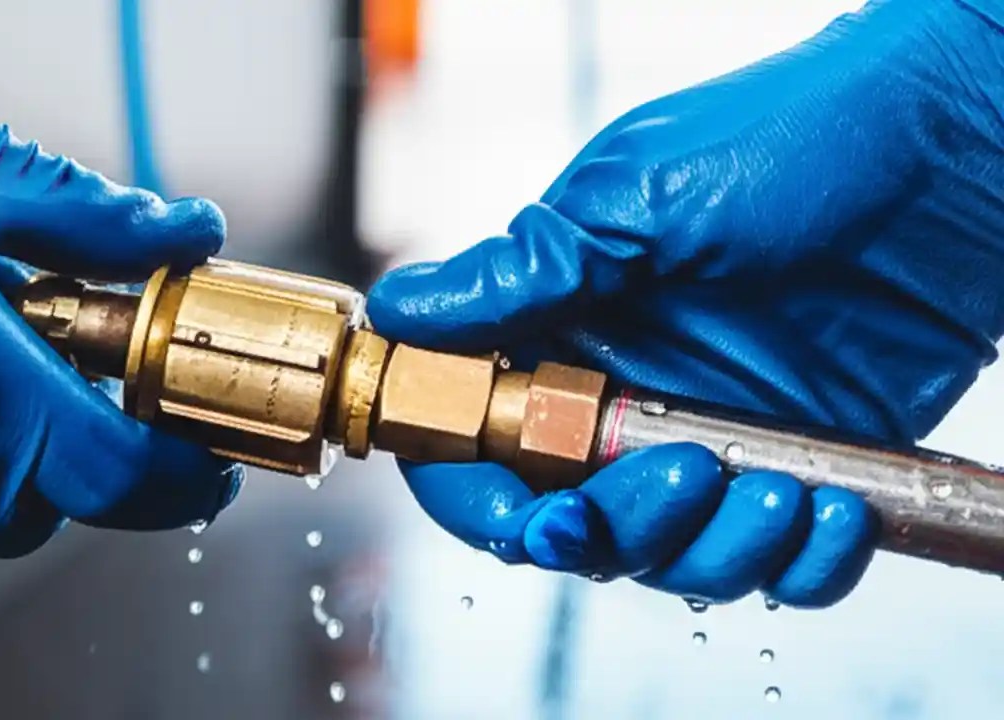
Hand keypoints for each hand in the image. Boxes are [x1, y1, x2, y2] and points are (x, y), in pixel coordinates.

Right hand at [367, 0, 1003, 606]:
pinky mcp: (799, 466)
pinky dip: (803, 566)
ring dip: (717, 552)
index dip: (476, 498)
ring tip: (775, 486)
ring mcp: (710, 437)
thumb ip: (521, 272)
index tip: (524, 518)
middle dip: (614, 532)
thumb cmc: (792, 138)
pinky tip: (829, 507)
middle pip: (570, 524)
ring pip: (673, 562)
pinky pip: (782, 567)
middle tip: (678, 476)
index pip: (475, 442)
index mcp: (563, 330)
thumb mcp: (635, 196)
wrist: (954, 147)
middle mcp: (624, 394)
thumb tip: (402, 313)